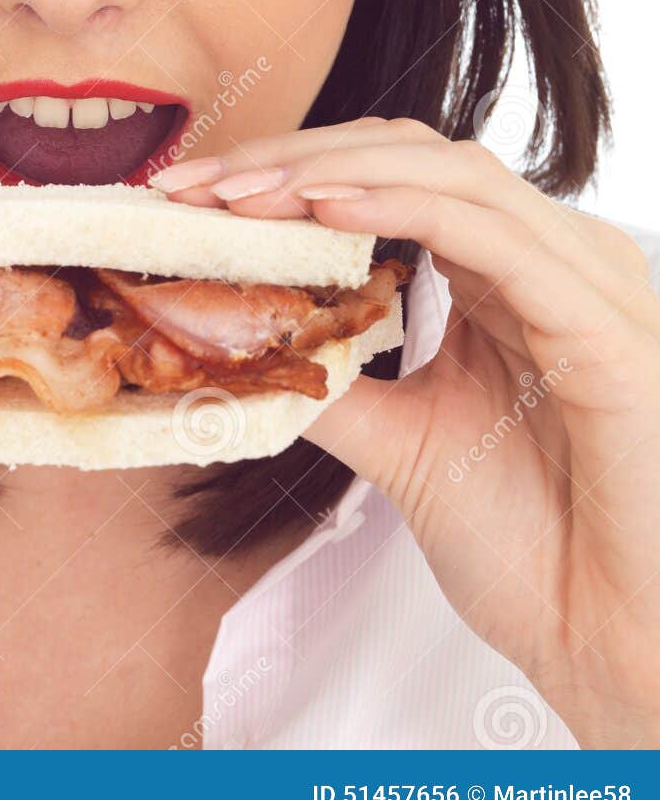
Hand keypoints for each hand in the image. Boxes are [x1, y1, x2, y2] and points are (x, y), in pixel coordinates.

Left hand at [151, 118, 659, 748]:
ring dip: (331, 172)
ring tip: (241, 193)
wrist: (606, 643)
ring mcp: (586, 280)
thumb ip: (331, 378)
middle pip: (412, 156)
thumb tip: (231, 341)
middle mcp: (553, 256)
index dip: (291, 170)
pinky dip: (404, 207)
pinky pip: (495, 235)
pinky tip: (325, 210)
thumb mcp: (400, 442)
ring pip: (450, 174)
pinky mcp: (604, 324)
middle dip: (294, 158)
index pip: (393, 177)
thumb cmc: (529, 546)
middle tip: (196, 185)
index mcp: (510, 273)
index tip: (193, 195)